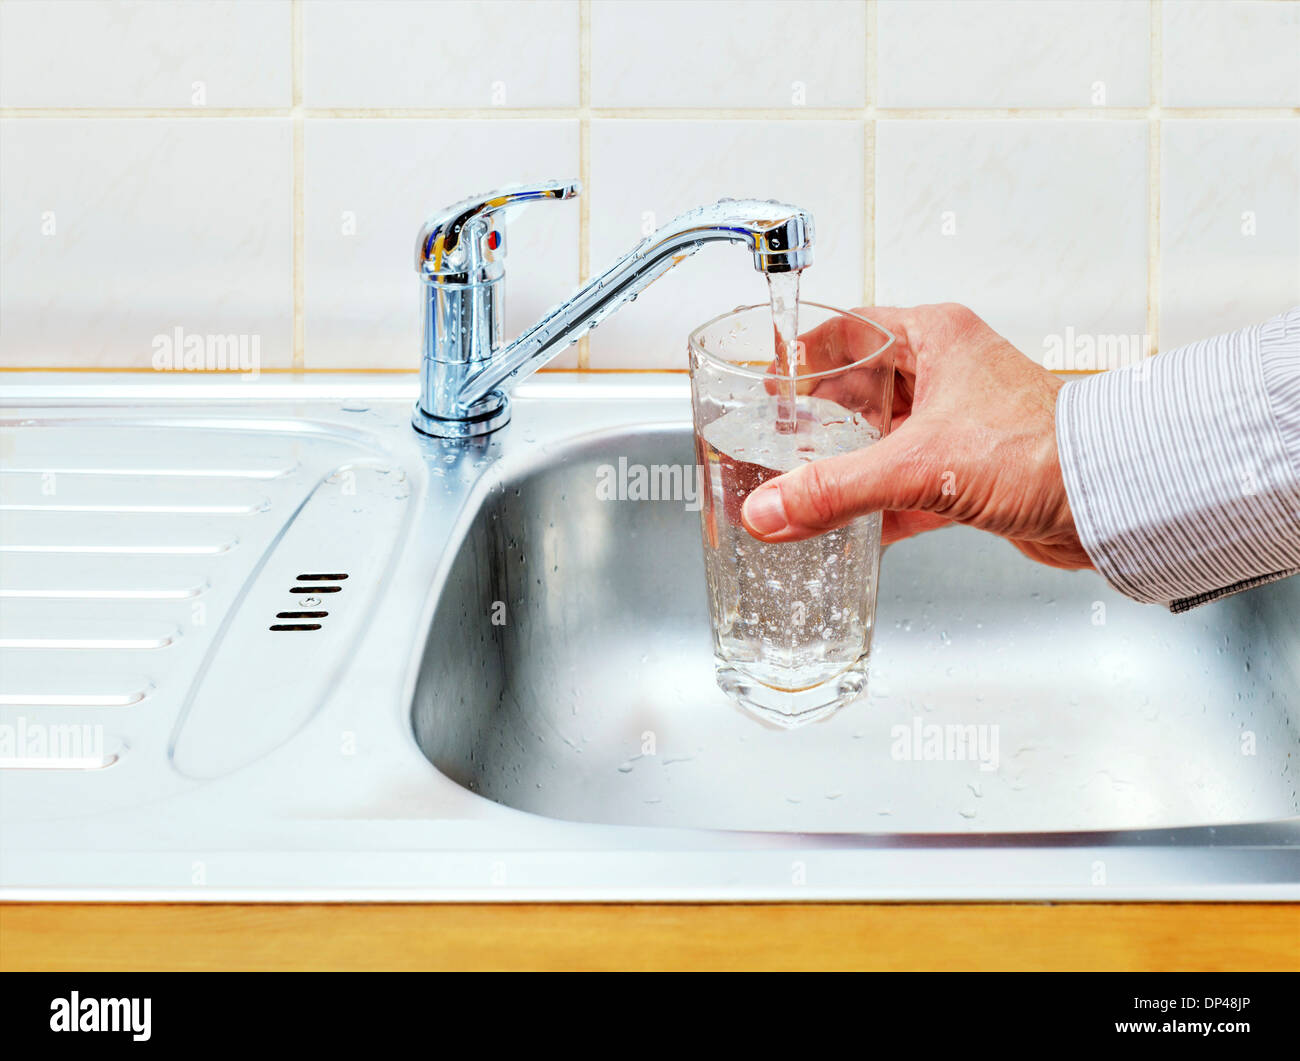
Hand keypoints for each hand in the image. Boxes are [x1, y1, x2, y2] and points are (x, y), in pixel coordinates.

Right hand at [741, 303, 1092, 570]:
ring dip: (847, 463)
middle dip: (818, 414)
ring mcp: (960, 424)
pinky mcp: (973, 473)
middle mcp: (949, 375)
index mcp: (937, 339)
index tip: (769, 378)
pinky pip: (909, 485)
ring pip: (884, 438)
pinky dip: (879, 506)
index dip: (805, 352)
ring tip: (803, 482)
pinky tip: (851, 528)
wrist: (1113, 499)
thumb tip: (768, 508)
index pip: (850, 329)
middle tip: (776, 436)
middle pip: (862, 385)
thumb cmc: (1046, 448)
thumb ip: (836, 489)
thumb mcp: (920, 464)